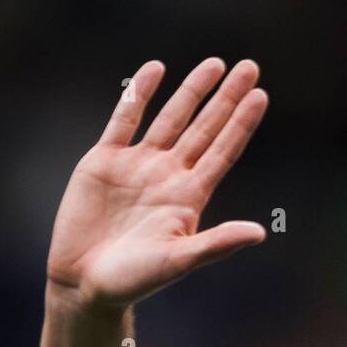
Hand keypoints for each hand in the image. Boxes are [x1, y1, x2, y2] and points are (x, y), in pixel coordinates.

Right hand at [45, 57, 268, 309]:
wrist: (84, 283)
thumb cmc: (134, 280)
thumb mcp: (179, 261)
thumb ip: (218, 243)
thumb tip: (261, 233)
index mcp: (189, 198)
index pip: (222, 152)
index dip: (241, 123)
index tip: (262, 95)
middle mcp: (168, 176)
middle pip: (204, 128)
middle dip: (226, 98)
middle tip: (250, 67)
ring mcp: (137, 165)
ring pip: (170, 118)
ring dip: (192, 91)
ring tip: (215, 64)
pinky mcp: (104, 160)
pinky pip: (124, 119)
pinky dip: (138, 94)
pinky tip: (155, 70)